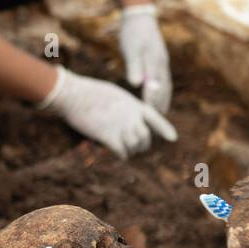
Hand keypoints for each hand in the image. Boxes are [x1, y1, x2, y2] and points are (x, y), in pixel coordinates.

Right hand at [38, 64, 177, 158]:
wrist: (74, 95)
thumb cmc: (90, 92)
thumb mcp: (114, 95)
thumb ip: (125, 107)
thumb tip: (128, 117)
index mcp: (134, 105)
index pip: (156, 118)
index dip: (165, 129)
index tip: (173, 138)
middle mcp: (131, 117)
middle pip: (146, 138)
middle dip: (142, 145)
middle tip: (133, 147)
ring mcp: (121, 127)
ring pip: (136, 146)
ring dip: (131, 150)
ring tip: (123, 148)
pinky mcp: (109, 137)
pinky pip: (123, 152)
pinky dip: (122, 155)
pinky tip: (116, 152)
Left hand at [119, 3, 172, 111]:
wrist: (140, 16)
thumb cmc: (132, 33)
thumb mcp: (130, 49)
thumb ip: (134, 66)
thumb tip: (137, 84)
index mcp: (155, 63)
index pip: (154, 89)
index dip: (151, 102)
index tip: (148, 116)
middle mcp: (162, 64)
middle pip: (164, 90)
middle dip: (161, 105)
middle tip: (157, 123)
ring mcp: (163, 62)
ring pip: (166, 86)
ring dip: (165, 100)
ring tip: (161, 114)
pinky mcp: (160, 60)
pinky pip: (164, 80)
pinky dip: (164, 91)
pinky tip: (160, 96)